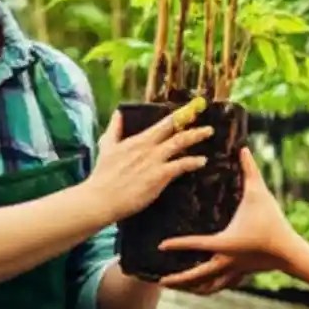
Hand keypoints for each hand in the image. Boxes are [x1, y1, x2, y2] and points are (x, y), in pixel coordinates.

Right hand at [85, 98, 213, 223]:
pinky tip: (201, 161)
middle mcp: (148, 147)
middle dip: (192, 123)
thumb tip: (118, 113)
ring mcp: (154, 161)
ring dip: (195, 137)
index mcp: (138, 140)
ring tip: (208, 134)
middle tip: (207, 124)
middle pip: (175, 130)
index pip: (162, 123)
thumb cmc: (102, 175)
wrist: (101, 198)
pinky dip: (193, 162)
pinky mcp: (159, 176)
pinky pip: (181, 165)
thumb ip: (114, 129)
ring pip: (180, 144)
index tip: (190, 109)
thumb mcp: (106, 147)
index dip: (178, 115)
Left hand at [157, 147, 301, 295]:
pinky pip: (221, 285)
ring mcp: (234, 271)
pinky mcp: (242, 275)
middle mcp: (226, 261)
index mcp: (224, 243)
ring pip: (208, 286)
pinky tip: (203, 287)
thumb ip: (249, 169)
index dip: (176, 245)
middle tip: (160, 281)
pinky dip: (210, 287)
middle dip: (178, 280)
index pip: (195, 245)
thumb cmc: (273, 222)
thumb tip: (243, 147)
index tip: (160, 246)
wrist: (291, 253)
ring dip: (192, 288)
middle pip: (196, 276)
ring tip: (178, 288)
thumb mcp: (260, 193)